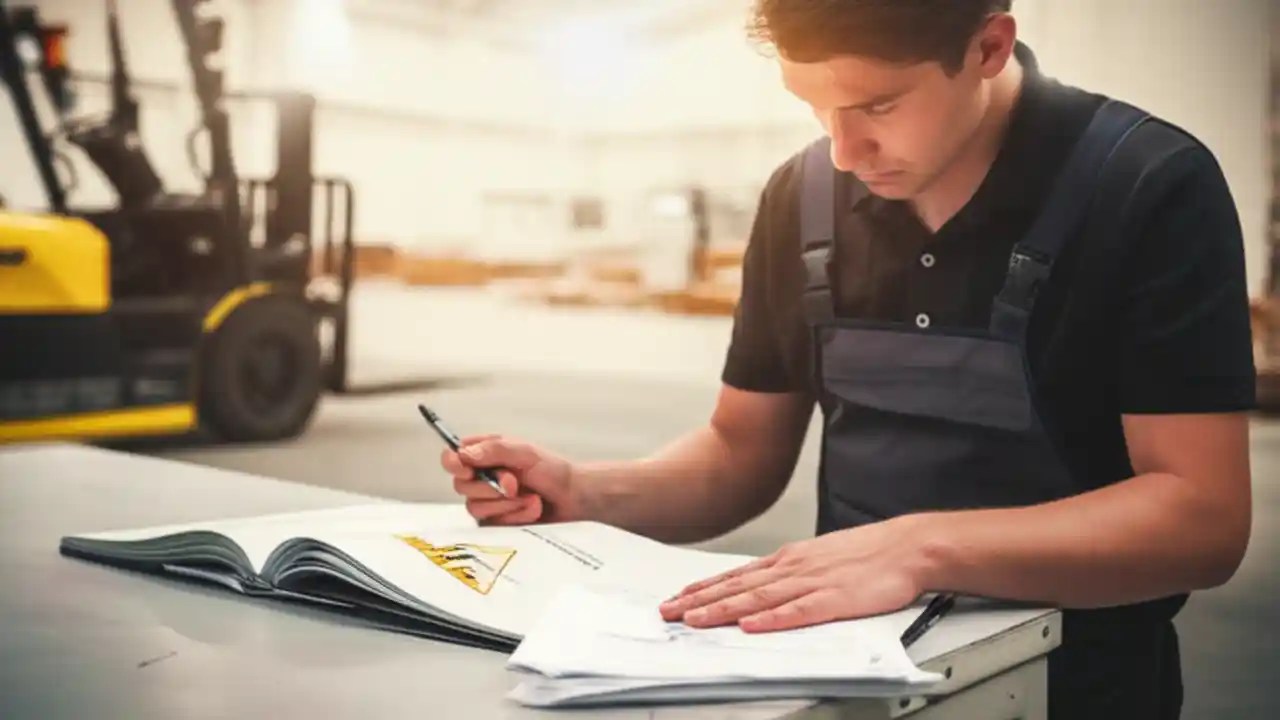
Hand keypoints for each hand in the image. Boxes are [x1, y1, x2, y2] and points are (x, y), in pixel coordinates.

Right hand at [441, 435, 579, 525]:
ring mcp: (488, 502)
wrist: (573, 498)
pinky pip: (491, 523)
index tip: (466, 469)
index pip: (453, 458)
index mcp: (486, 455)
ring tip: (531, 498)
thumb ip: (494, 450)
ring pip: (475, 507)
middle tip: (515, 483)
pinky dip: (515, 515)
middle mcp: (482, 478)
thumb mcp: (525, 452)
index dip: (453, 464)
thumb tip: (464, 455)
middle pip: (460, 486)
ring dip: (507, 503)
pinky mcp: (497, 522)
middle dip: (490, 487)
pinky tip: (531, 510)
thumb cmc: (552, 471)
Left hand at [658, 516, 931, 632]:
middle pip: (738, 587)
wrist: (907, 546)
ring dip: (723, 610)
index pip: (738, 576)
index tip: (679, 598)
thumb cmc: (867, 554)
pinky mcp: (834, 600)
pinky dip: (771, 620)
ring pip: (758, 599)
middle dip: (700, 601)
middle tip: (669, 612)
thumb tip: (762, 585)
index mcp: (790, 560)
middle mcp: (793, 568)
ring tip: (695, 620)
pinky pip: (798, 612)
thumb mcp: (820, 556)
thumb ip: (791, 572)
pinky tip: (751, 626)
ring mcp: (812, 583)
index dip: (705, 588)